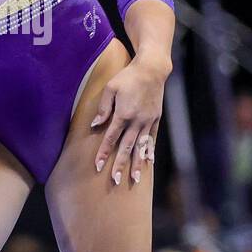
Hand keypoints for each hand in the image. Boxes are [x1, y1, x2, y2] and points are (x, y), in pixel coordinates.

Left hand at [91, 55, 168, 185]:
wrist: (152, 70)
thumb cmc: (128, 77)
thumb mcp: (111, 88)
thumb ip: (103, 108)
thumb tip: (95, 125)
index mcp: (123, 114)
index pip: (111, 138)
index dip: (104, 153)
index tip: (98, 166)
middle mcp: (136, 121)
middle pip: (126, 147)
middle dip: (120, 165)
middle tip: (115, 181)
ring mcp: (148, 121)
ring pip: (141, 147)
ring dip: (137, 164)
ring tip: (135, 179)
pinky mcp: (156, 119)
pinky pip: (152, 139)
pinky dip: (150, 151)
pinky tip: (149, 161)